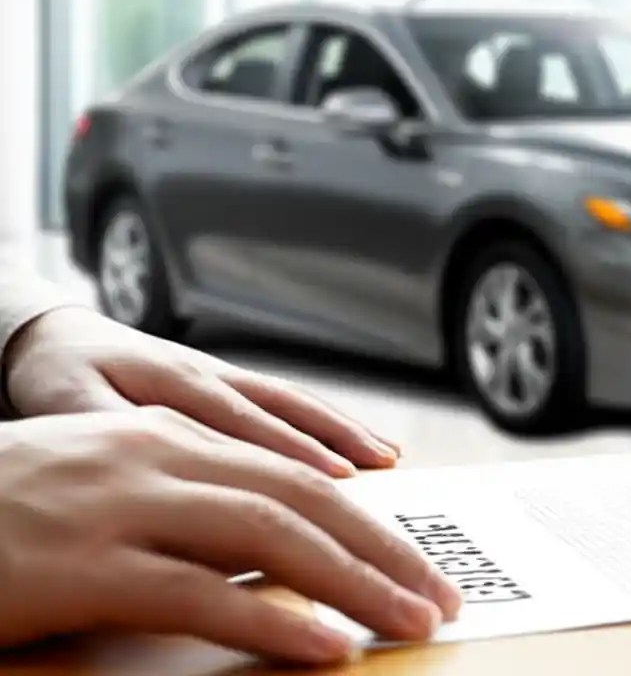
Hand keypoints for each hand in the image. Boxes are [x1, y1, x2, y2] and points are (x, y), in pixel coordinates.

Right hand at [0, 408, 460, 662]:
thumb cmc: (4, 517)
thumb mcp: (105, 493)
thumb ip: (187, 511)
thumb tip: (275, 561)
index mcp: (162, 438)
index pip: (292, 477)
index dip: (367, 522)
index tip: (419, 562)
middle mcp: (151, 456)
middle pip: (301, 499)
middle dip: (384, 550)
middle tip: (442, 596)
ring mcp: (117, 506)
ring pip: (270, 536)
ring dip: (355, 583)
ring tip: (413, 620)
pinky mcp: (82, 566)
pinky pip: (201, 593)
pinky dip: (273, 619)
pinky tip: (324, 645)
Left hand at [3, 308, 399, 476]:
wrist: (55, 338)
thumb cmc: (57, 379)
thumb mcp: (61, 403)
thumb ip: (105, 426)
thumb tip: (150, 452)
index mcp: (169, 381)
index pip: (237, 421)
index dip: (287, 450)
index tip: (331, 478)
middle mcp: (208, 374)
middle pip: (282, 412)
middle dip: (333, 445)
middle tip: (377, 475)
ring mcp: (226, 378)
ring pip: (295, 403)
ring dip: (343, 432)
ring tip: (389, 459)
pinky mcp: (233, 385)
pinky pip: (291, 404)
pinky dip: (331, 426)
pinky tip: (366, 451)